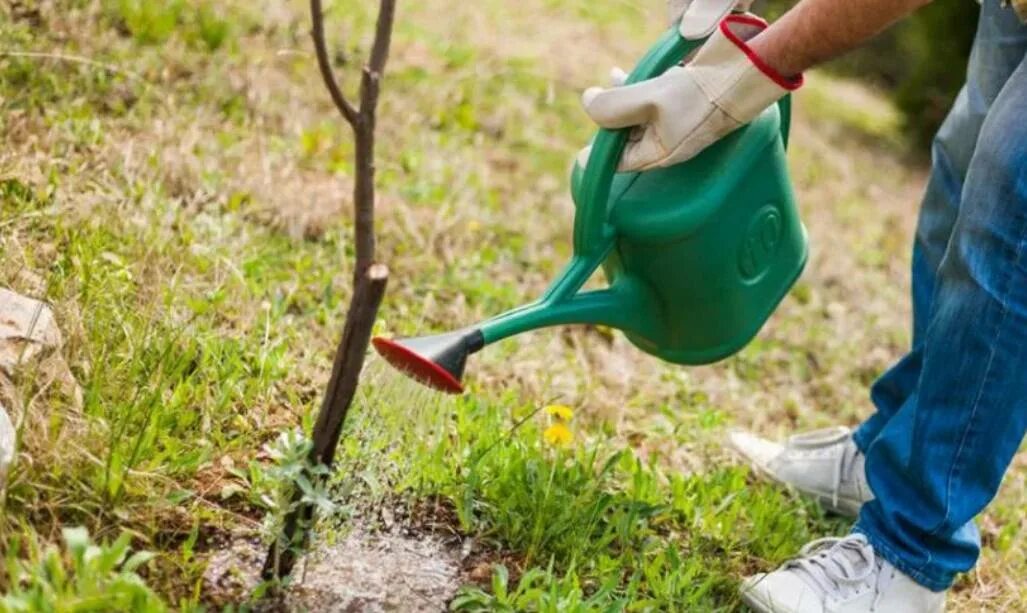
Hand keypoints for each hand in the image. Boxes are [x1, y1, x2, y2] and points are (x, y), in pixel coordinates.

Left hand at [580, 15, 800, 171]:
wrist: (742, 75)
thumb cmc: (699, 95)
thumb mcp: (647, 100)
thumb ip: (612, 106)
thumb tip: (588, 101)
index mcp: (657, 155)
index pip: (617, 161)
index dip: (598, 150)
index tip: (583, 146)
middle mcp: (665, 145)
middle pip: (625, 137)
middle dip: (610, 117)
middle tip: (598, 96)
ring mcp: (675, 125)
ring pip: (638, 116)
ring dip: (623, 97)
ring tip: (614, 76)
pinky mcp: (683, 105)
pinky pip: (653, 101)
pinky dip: (639, 89)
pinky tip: (631, 74)